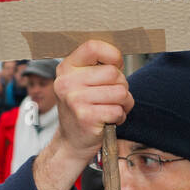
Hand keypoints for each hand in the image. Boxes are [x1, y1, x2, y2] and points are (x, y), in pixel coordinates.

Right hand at [33, 41, 132, 189]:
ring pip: (120, 92)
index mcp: (66, 68)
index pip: (93, 47)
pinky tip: (108, 120)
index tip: (116, 65)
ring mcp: (75, 100)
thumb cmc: (83, 109)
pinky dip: (119, 117)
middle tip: (112, 98)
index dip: (112, 54)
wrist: (71, 142)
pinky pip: (118, 111)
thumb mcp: (81, 82)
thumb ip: (97, 67)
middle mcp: (67, 82)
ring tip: (110, 109)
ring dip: (123, 104)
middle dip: (121, 86)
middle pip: (114, 73)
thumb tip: (119, 58)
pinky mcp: (86, 117)